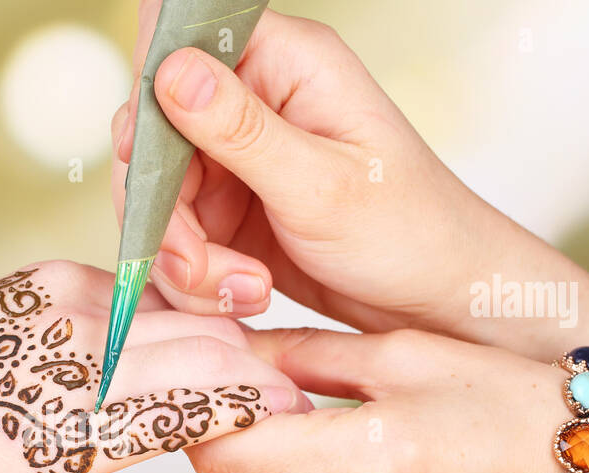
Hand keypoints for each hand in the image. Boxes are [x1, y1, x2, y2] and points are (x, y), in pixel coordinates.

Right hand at [111, 3, 588, 362]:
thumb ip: (240, 129)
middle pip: (151, 142)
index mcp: (285, 65)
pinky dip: (197, 280)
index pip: (178, 52)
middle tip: (201, 271)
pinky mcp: (231, 212)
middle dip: (166, 218)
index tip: (155, 181)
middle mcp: (254, 103)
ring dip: (185, 261)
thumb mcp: (321, 184)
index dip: (150, 115)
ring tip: (243, 293)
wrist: (438, 303)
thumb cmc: (411, 234)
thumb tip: (173, 70)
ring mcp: (238, 161)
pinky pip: (179, 241)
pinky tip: (243, 297)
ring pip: (158, 203)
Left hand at [186, 326, 588, 472]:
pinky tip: (342, 452)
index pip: (229, 454)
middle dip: (240, 428)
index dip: (209, 411)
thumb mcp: (408, 354)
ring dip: (270, 458)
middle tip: (260, 379)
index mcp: (371, 462)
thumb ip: (303, 355)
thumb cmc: (513, 406)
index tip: (215, 373)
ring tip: (313, 412)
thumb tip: (225, 349)